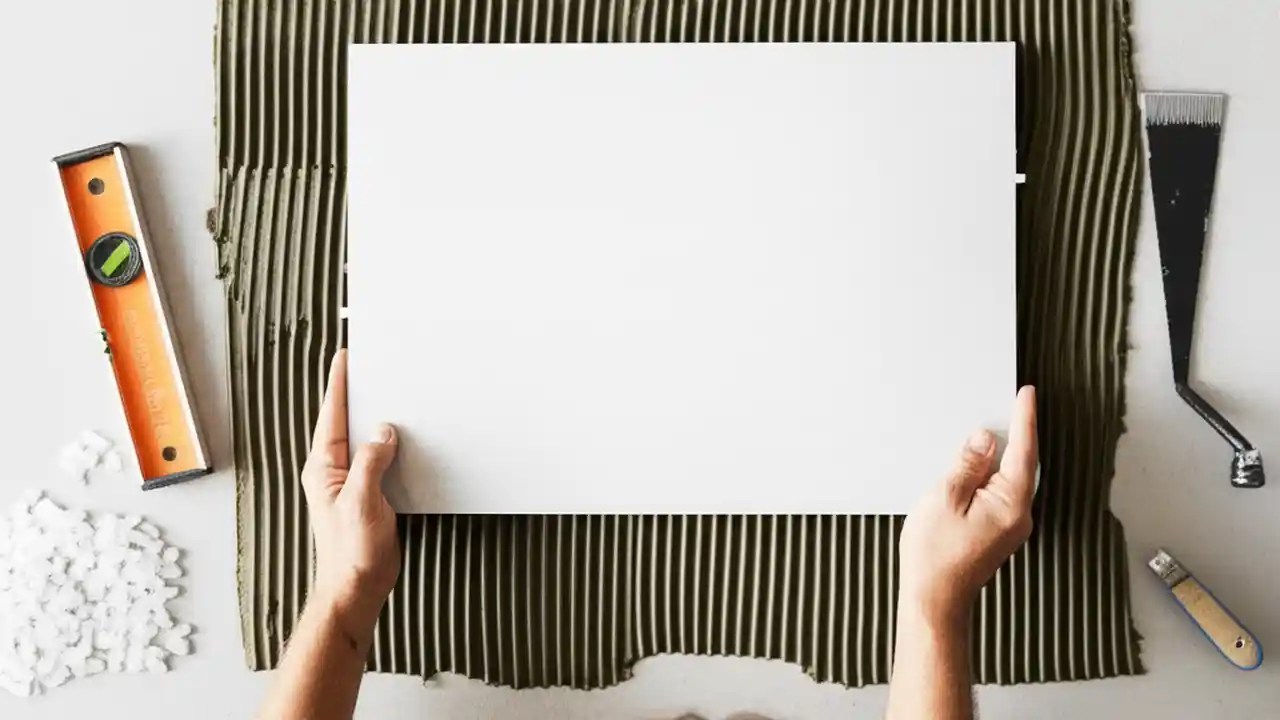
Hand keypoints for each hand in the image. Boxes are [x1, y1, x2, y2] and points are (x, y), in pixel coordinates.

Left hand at [301, 349, 400, 626]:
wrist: (355, 590)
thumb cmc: (352, 553)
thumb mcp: (363, 501)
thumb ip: (371, 461)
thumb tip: (384, 431)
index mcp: (323, 468)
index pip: (332, 416)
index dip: (339, 385)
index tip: (346, 357)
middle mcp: (332, 473)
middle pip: (344, 424)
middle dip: (357, 396)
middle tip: (370, 367)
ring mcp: (347, 486)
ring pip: (361, 443)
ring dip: (374, 421)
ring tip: (387, 396)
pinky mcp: (365, 498)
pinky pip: (376, 462)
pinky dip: (387, 447)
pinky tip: (401, 442)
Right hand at [897, 386, 1037, 628]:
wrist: (934, 599)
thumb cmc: (935, 555)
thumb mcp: (945, 498)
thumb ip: (967, 465)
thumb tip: (984, 438)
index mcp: (1010, 503)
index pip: (1022, 450)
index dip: (1024, 419)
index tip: (1027, 393)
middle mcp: (1019, 515)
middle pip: (1021, 463)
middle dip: (1015, 434)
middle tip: (1011, 404)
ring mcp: (1010, 526)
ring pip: (1010, 479)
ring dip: (1000, 455)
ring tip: (988, 433)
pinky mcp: (998, 532)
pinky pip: (1000, 492)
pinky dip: (991, 475)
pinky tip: (976, 469)